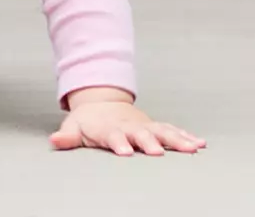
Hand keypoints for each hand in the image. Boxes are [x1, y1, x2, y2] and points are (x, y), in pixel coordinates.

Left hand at [51, 87, 205, 156]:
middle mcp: (130, 127)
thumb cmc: (88, 121)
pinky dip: (186, 137)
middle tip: (158, 152)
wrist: (101, 102)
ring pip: (163, 132)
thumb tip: (55, 139)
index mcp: (110, 129)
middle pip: (142, 134)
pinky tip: (200, 144)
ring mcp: (144, 126)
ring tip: (192, 148)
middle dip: (150, 142)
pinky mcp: (155, 127)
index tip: (124, 152)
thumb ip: (67, 136)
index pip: (114, 136)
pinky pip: (173, 131)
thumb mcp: (74, 127)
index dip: (118, 143)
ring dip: (177, 140)